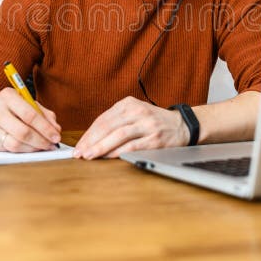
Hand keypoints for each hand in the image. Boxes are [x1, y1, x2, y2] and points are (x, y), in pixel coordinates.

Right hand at [0, 88, 61, 151]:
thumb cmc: (5, 107)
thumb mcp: (23, 102)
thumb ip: (42, 113)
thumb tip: (56, 129)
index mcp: (7, 96)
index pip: (30, 115)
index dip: (45, 128)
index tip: (56, 135)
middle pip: (23, 132)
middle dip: (41, 141)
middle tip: (51, 144)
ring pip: (15, 144)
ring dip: (33, 148)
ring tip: (42, 146)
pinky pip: (7, 150)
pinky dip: (21, 151)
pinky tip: (28, 148)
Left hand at [73, 96, 188, 159]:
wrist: (182, 125)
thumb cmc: (153, 122)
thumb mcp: (134, 113)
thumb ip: (116, 122)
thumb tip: (91, 139)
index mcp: (128, 103)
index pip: (102, 119)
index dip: (88, 134)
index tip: (78, 146)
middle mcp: (137, 111)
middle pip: (108, 126)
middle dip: (91, 141)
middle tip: (79, 153)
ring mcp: (147, 124)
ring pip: (118, 135)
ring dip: (101, 147)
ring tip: (89, 156)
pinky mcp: (155, 138)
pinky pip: (132, 145)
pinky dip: (118, 152)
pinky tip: (108, 157)